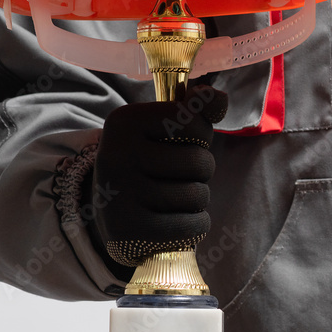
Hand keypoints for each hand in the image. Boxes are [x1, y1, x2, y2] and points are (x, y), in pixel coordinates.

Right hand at [91, 84, 227, 267]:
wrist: (111, 211)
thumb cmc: (150, 160)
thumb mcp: (164, 127)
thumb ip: (195, 108)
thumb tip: (219, 98)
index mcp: (124, 121)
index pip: (196, 122)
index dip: (200, 136)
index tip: (179, 142)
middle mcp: (116, 155)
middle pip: (201, 162)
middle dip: (201, 170)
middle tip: (177, 175)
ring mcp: (121, 196)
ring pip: (199, 195)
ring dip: (197, 198)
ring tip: (173, 197)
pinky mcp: (132, 234)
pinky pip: (195, 226)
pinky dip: (195, 225)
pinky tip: (174, 221)